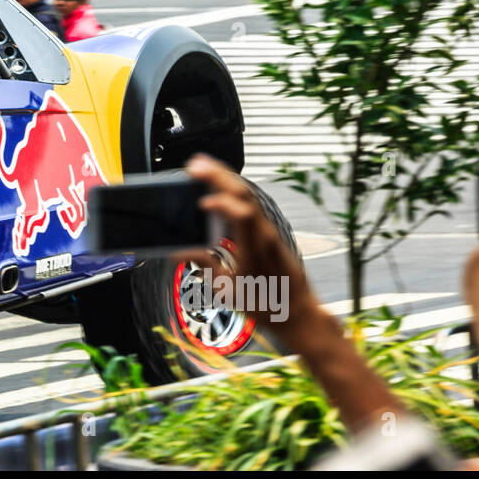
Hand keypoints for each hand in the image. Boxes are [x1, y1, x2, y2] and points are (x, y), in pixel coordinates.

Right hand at [181, 154, 319, 339]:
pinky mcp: (269, 232)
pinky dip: (233, 191)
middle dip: (219, 176)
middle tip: (194, 164)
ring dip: (226, 179)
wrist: (300, 313)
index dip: (221, 203)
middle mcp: (265, 233)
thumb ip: (205, 266)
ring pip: (248, 195)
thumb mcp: (229, 291)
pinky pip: (251, 204)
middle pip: (244, 194)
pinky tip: (220, 187)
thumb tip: (179, 252)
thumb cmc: (267, 305)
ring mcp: (269, 230)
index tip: (201, 203)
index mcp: (256, 248)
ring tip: (203, 167)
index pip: (241, 214)